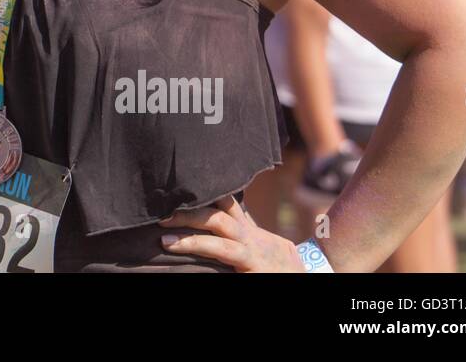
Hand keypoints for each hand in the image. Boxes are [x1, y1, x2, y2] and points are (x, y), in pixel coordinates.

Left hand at [159, 195, 303, 271]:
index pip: (223, 202)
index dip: (202, 192)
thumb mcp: (255, 239)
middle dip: (188, 215)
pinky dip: (205, 265)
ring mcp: (251, 256)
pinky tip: (186, 267)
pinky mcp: (254, 273)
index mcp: (246, 228)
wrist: (304, 278)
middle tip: (160, 216)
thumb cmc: (271, 260)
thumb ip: (234, 226)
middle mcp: (249, 238)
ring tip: (165, 241)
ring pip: (219, 244)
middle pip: (217, 218)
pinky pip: (226, 266)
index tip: (176, 186)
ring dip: (191, 241)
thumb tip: (206, 213)